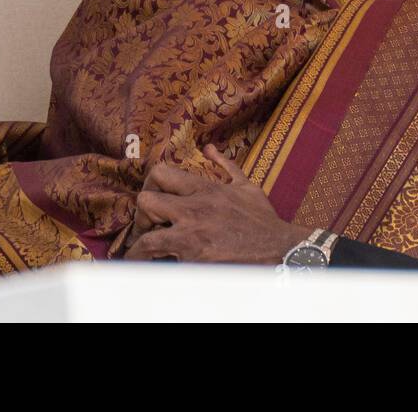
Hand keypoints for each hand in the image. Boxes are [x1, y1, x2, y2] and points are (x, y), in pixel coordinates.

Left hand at [124, 144, 311, 264]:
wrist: (278, 247)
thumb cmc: (261, 218)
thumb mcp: (246, 185)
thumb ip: (226, 166)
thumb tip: (208, 149)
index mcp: (205, 188)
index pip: (161, 174)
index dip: (149, 186)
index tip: (151, 201)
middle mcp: (195, 209)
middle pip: (145, 202)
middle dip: (140, 217)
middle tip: (145, 230)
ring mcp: (192, 235)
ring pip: (147, 239)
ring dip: (140, 248)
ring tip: (141, 256)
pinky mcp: (194, 260)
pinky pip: (164, 262)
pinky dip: (157, 266)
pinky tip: (157, 269)